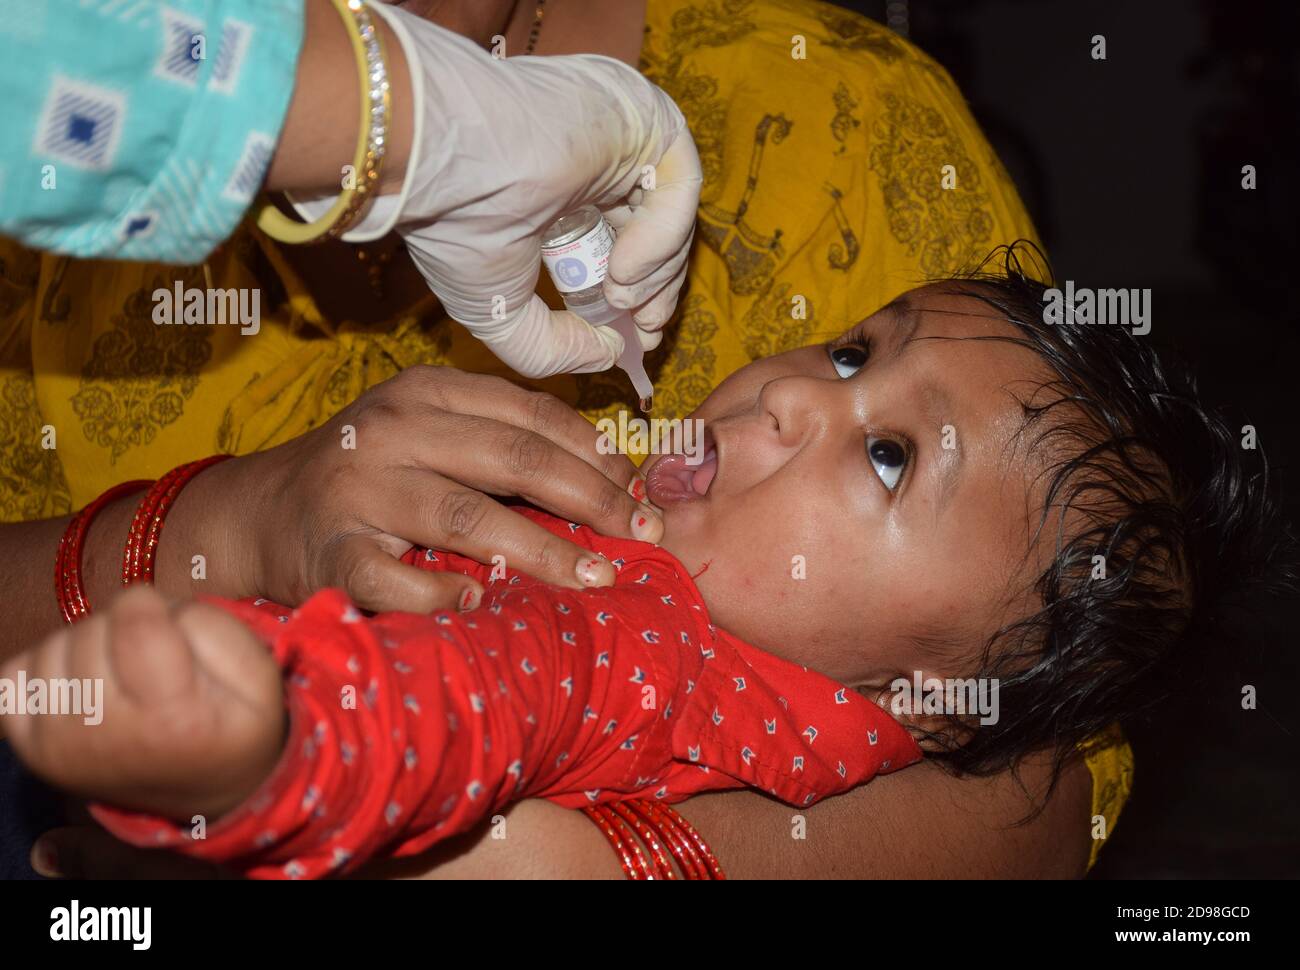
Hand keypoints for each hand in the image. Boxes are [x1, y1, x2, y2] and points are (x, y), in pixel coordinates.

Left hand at [1, 587, 283, 822]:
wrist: (201, 791)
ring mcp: (58, 747)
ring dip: (87, 644)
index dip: (153, 604)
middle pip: (93, 628)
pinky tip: (82, 684)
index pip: (134, 620)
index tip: (170, 626)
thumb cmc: (234, 726)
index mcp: (171, 718)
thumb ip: (217, 628)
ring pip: (54, 644)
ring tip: (121, 672)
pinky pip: (13, 675)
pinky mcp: (29, 748)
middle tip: (153, 657)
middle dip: (123, 625)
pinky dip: (46, 668)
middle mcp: (105, 737)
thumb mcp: (261, 679)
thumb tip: (152, 608)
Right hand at [191, 367, 661, 611]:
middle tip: (643, 534)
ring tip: (596, 576)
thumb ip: (503, 443)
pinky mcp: (330, 551)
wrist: (260, 514)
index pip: (530, 414)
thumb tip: (612, 474)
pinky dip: (441, 590)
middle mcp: (393, 431)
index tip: (640, 488)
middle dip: (591, 498)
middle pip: (513, 458)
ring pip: (468, 516)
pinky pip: (393, 576)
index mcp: (426, 393)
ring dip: (543, 549)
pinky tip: (484, 600)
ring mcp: (359, 490)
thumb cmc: (371, 475)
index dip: (595, 451)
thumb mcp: (430, 436)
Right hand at [313, 3, 702, 377]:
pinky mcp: (644, 116)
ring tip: (621, 297)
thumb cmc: (458, 230)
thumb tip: (612, 355)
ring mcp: (623, 135)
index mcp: (564, 195)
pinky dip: (664, 237)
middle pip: (658, 235)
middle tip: (644, 329)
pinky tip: (625, 269)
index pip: (624, 247)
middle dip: (656, 292)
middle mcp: (597, 162)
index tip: (637, 339)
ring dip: (658, 272)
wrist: (442, 166)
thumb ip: (559, 349)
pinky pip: (681, 184)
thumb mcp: (506, 317)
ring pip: (674, 216)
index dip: (637, 299)